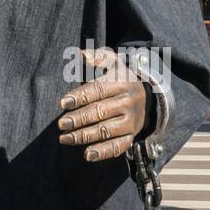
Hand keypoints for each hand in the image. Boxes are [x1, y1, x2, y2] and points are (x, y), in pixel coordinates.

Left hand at [57, 47, 146, 161]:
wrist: (148, 97)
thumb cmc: (122, 77)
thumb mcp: (114, 62)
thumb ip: (98, 57)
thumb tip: (81, 55)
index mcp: (122, 83)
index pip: (98, 91)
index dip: (80, 97)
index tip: (63, 103)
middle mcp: (128, 103)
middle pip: (101, 112)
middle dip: (79, 119)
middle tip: (61, 124)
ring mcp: (131, 121)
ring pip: (107, 131)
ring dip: (85, 136)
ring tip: (65, 138)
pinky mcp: (132, 136)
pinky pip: (118, 146)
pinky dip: (103, 152)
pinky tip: (87, 154)